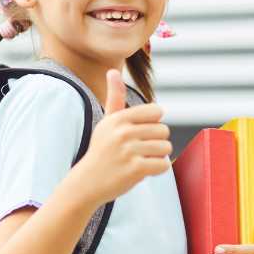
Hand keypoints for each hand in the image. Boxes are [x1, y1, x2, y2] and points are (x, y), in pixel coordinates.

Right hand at [75, 69, 171, 206]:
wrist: (87, 183)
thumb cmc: (101, 150)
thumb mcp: (107, 122)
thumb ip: (115, 97)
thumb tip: (112, 71)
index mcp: (119, 118)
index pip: (157, 112)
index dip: (152, 125)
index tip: (139, 134)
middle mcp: (123, 132)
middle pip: (164, 131)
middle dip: (156, 142)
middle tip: (138, 151)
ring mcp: (129, 150)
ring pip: (166, 148)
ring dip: (157, 157)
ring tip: (139, 160)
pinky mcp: (135, 169)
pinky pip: (163, 165)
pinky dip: (157, 170)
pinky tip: (142, 171)